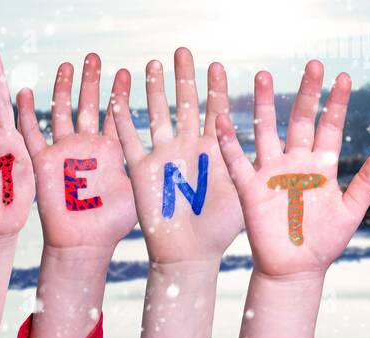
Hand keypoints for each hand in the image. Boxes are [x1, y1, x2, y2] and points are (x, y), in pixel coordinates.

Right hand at [17, 53, 135, 249]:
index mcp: (109, 150)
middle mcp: (85, 147)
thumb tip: (178, 146)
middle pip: (86, 105)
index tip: (126, 70)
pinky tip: (23, 93)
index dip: (118, 91)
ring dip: (62, 89)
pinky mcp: (43, 163)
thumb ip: (152, 161)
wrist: (84, 244)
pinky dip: (25, 115)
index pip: (114, 112)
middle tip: (95, 56)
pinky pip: (31, 135)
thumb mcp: (141, 186)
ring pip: (60, 112)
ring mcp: (63, 153)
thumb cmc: (114, 223)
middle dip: (90, 80)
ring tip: (66, 65)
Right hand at [114, 48, 242, 263]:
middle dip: (183, 78)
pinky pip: (128, 141)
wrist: (188, 254)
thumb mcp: (239, 188)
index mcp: (214, 150)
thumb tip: (253, 126)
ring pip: (156, 115)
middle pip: (184, 104)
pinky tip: (116, 98)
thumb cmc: (219, 228)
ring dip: (154, 91)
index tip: (216, 64)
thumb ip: (241, 157)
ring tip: (152, 65)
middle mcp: (187, 148)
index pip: (216, 109)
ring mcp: (163, 157)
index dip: (215, 87)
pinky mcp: (141, 171)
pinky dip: (121, 121)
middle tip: (182, 52)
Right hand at [216, 61, 369, 277]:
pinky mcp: (251, 187)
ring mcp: (272, 172)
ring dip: (264, 104)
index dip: (337, 103)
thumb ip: (366, 182)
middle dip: (306, 92)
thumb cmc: (324, 243)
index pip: (330, 126)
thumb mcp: (351, 212)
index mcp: (322, 166)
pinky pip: (237, 160)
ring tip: (262, 76)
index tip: (344, 77)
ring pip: (267, 131)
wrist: (295, 269)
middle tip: (312, 64)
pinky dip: (229, 142)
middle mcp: (296, 162)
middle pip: (300, 119)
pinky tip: (222, 120)